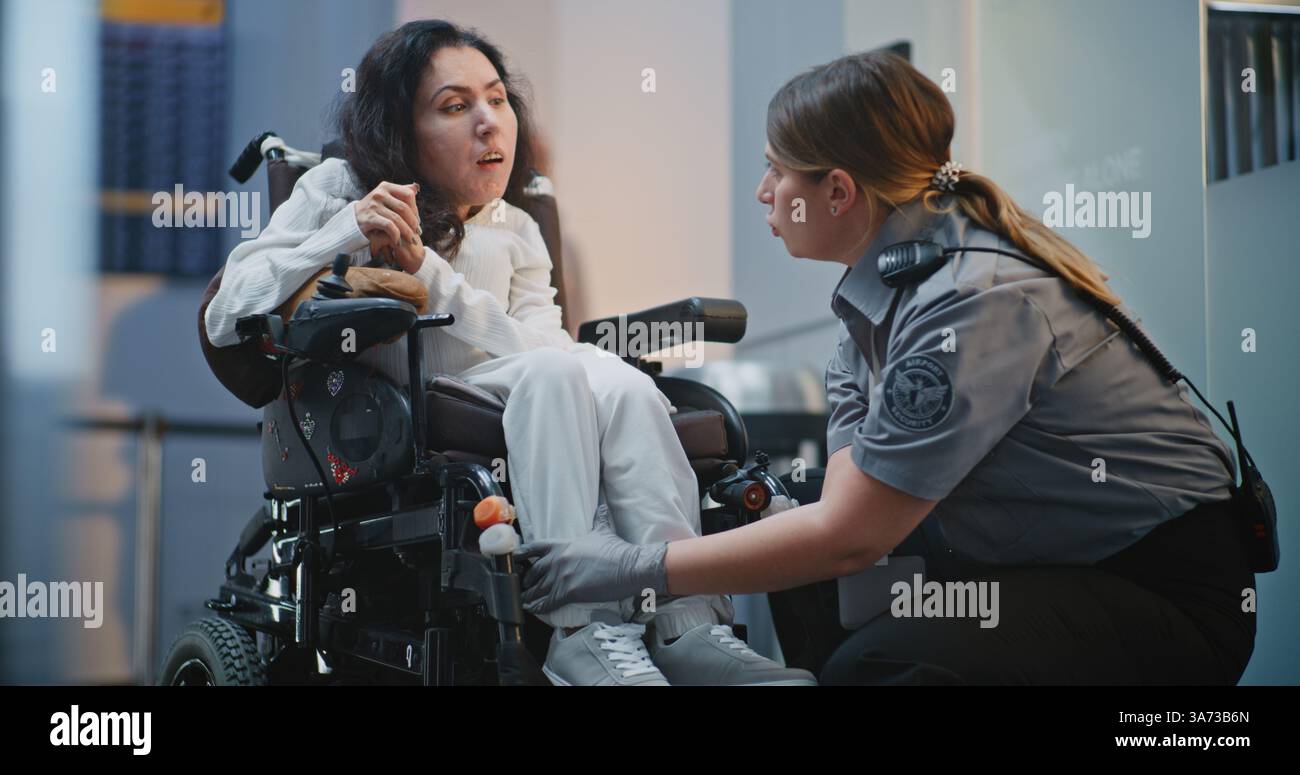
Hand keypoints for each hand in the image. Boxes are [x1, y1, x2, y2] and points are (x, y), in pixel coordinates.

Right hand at [355, 181, 423, 273]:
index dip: (416, 209)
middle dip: (413, 223)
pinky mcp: (369, 218)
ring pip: (398, 218)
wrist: (351, 221)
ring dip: (407, 232)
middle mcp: (379, 193)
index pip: (408, 195)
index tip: (417, 222)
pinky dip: (396, 235)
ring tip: (411, 240)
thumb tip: (416, 188)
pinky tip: (398, 242)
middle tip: (417, 233)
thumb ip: (400, 193)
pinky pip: (389, 226)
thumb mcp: (385, 198)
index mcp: (386, 187)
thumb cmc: (373, 211)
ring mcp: (373, 205)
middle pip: (404, 208)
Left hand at [514, 505, 668, 614]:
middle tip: (522, 584)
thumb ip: (598, 520)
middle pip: (533, 571)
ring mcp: (562, 577)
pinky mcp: (568, 592)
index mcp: (563, 545)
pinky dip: (537, 607)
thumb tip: (602, 508)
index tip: (515, 559)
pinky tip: (531, 609)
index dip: (523, 554)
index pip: (535, 547)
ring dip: (529, 595)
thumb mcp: (603, 531)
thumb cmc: (617, 550)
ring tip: (523, 600)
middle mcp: (558, 560)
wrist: (629, 566)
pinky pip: (547, 602)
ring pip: (537, 589)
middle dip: (527, 579)